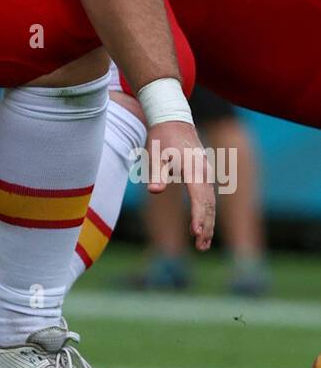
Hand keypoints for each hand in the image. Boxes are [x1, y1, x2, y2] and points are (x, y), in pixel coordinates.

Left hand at [145, 120, 215, 251]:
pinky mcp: (204, 174)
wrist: (173, 120)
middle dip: (207, 227)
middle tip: (201, 247)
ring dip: (209, 223)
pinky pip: (209, 197)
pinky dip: (208, 213)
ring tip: (203, 244)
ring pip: (211, 202)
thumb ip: (157, 173)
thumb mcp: (155, 155)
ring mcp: (206, 173)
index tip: (196, 233)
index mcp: (193, 169)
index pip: (199, 197)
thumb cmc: (161, 138)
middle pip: (209, 204)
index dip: (198, 216)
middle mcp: (204, 172)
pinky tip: (204, 226)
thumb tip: (154, 190)